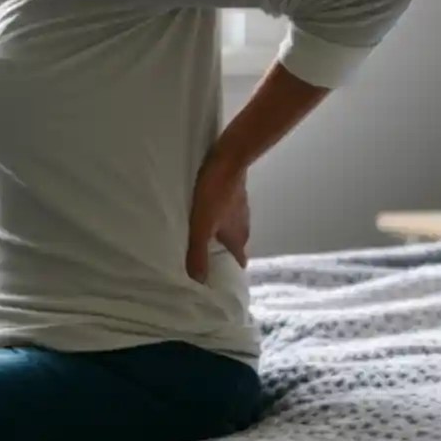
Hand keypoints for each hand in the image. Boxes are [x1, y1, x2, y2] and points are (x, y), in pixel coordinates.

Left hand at [187, 150, 249, 282]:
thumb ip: (198, 253)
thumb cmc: (214, 194)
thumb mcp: (202, 226)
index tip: (217, 282)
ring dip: (218, 236)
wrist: (228, 158)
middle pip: (234, 247)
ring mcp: (240, 209)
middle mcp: (243, 226)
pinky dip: (217, 219)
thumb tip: (197, 282)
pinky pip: (226, 213)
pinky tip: (204, 216)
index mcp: (238, 237)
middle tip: (203, 261)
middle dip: (220, 255)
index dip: (228, 274)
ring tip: (200, 239)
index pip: (238, 262)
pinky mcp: (234, 194)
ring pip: (230, 229)